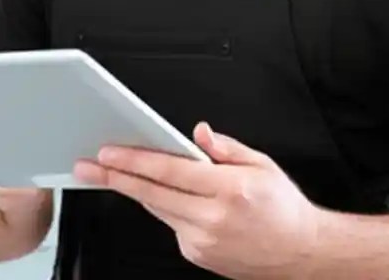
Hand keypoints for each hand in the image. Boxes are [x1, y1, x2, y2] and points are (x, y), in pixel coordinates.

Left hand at [72, 122, 322, 278]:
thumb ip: (225, 148)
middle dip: (115, 177)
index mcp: (229, 190)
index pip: (170, 171)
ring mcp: (203, 241)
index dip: (134, 161)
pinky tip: (171, 199)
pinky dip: (165, 209)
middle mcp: (213, 218)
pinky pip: (171, 225)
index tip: (108, 153)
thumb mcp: (262, 164)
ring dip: (135, 190)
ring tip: (112, 173)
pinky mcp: (197, 255)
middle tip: (87, 166)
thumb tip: (199, 133)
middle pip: (151, 193)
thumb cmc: (283, 208)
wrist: (302, 253)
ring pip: (157, 209)